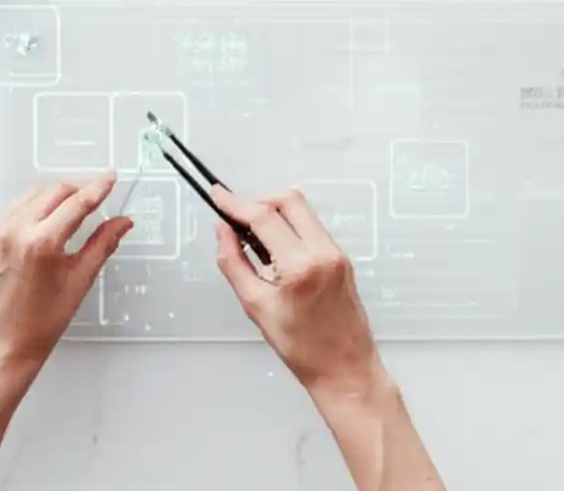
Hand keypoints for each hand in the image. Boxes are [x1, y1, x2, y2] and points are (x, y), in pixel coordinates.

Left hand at [0, 173, 131, 367]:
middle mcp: (16, 232)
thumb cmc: (40, 322)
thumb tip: (122, 223)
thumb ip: (103, 245)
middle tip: (97, 193)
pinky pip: (15, 207)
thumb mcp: (80, 281)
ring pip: (33, 195)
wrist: (4, 343)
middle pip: (54, 192)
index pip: (77, 203)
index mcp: (41, 244)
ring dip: (56, 193)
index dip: (97, 188)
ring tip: (75, 202)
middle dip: (78, 188)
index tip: (109, 179)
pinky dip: (35, 204)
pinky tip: (48, 213)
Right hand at [212, 187, 385, 399]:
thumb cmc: (305, 349)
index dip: (235, 202)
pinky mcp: (342, 258)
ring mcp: (336, 253)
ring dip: (275, 214)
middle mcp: (324, 253)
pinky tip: (276, 250)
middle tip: (237, 216)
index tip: (218, 196)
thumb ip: (234, 263)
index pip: (263, 216)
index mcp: (301, 266)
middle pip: (288, 200)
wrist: (344, 367)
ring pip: (302, 211)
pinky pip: (312, 228)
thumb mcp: (256, 307)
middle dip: (258, 201)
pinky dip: (290, 228)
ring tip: (254, 238)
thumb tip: (223, 233)